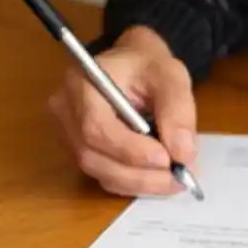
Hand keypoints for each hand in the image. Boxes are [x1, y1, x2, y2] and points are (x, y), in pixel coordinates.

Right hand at [47, 26, 197, 194]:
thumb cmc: (148, 64)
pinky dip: (134, 183)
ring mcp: (68, 134)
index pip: (95, 127)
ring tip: (174, 179)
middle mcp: (65, 111)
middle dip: (140, 174)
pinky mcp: (80, 151)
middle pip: (93, 157)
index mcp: (81, 83)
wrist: (132, 64)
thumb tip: (182, 154)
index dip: (130, 150)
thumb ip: (178, 111)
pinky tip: (159, 178)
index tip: (167, 159)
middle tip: (179, 178)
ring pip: (99, 172)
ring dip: (140, 183)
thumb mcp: (171, 75)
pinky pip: (105, 176)